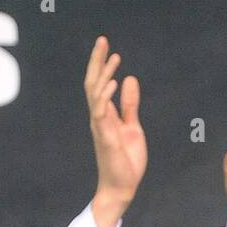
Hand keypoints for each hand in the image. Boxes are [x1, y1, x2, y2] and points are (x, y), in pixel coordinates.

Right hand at [85, 35, 145, 226]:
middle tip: (102, 40)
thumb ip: (130, 106)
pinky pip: (102, 113)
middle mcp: (99, 117)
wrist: (123, 186)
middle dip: (97, 61)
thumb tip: (130, 80)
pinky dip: (106, 97)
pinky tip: (114, 83)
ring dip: (103, 74)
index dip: (103, 65)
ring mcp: (100, 126)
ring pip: (96, 94)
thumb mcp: (133, 127)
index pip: (100, 84)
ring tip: (112, 57)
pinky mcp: (105, 137)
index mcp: (105, 114)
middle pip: (93, 83)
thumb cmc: (126, 160)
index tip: (109, 47)